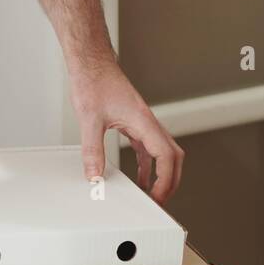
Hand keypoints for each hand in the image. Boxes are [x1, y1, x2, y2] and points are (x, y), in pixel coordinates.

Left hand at [70, 61, 183, 203]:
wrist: (92, 63)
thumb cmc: (94, 82)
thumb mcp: (89, 119)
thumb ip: (92, 150)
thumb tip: (94, 176)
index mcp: (144, 121)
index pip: (166, 157)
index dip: (164, 181)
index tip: (155, 197)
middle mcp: (149, 123)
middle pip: (174, 158)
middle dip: (170, 182)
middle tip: (159, 202)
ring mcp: (144, 124)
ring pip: (165, 154)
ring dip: (162, 176)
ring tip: (152, 196)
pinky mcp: (136, 124)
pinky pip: (149, 150)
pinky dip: (148, 167)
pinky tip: (140, 179)